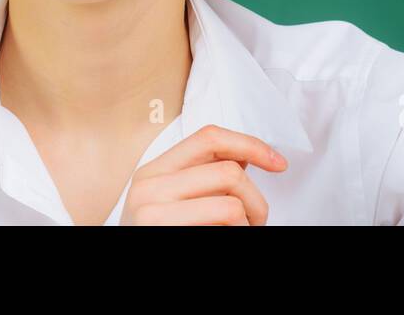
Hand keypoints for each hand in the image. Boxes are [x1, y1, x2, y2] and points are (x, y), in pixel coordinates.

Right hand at [120, 124, 287, 224]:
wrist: (126, 265)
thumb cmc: (157, 233)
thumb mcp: (170, 198)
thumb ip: (202, 173)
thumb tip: (245, 153)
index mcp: (152, 171)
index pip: (209, 137)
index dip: (250, 143)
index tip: (277, 162)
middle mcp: (149, 188)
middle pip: (229, 172)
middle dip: (257, 199)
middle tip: (256, 220)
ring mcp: (153, 214)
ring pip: (232, 205)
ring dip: (249, 224)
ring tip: (241, 232)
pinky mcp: (163, 234)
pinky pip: (224, 227)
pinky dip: (239, 234)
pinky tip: (225, 238)